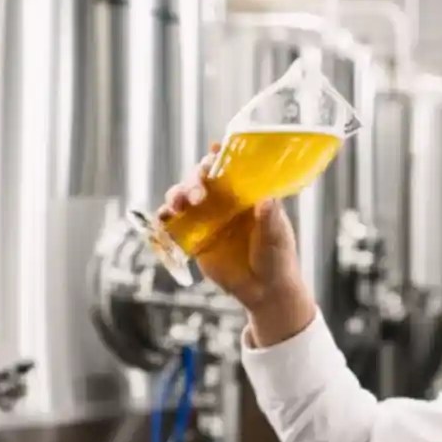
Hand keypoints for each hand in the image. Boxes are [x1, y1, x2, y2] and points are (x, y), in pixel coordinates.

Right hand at [157, 143, 315, 345]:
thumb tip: (266, 199)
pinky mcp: (194, 237)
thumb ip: (270, 217)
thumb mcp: (276, 236)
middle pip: (201, 178)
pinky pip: (174, 223)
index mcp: (245, 193)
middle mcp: (223, 200)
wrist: (264, 291)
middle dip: (195, 180)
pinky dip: (165, 217)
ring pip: (184, 196)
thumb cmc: (277, 258)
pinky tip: (164, 219)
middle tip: (198, 196)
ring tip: (178, 206)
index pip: (229, 167)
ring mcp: (207, 217)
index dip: (220, 156)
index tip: (215, 150)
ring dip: (177, 194)